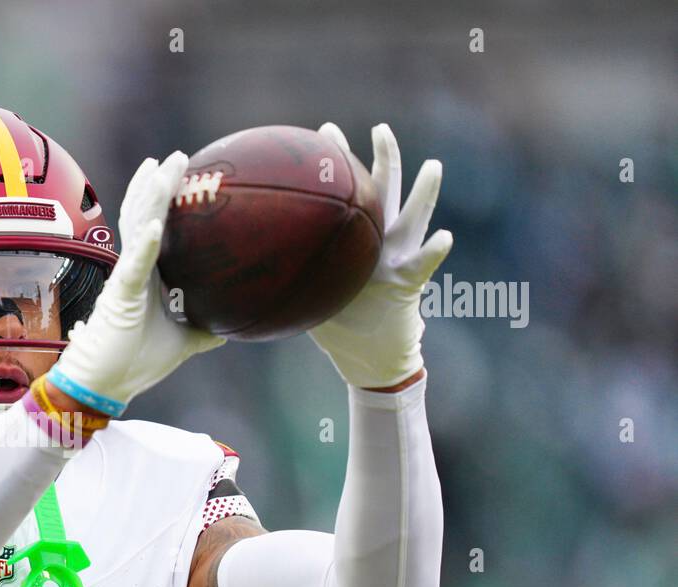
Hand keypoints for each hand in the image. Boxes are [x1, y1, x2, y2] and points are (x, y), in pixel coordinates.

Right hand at [49, 152, 225, 415]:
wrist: (101, 386)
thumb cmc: (133, 364)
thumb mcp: (181, 345)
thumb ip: (203, 332)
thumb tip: (230, 330)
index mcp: (147, 277)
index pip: (154, 228)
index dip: (163, 200)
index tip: (181, 174)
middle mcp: (134, 270)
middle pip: (144, 216)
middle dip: (159, 184)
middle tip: (178, 156)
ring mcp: (124, 279)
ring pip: (136, 228)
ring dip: (151, 197)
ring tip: (163, 168)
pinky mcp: (119, 296)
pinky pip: (134, 266)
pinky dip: (144, 245)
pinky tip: (154, 225)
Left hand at [309, 123, 452, 388]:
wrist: (370, 361)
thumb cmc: (339, 328)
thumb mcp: (312, 293)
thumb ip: (290, 273)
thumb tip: (241, 263)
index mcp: (358, 242)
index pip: (348, 194)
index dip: (339, 164)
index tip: (322, 134)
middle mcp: (380, 244)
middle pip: (384, 192)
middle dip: (382, 159)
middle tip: (378, 127)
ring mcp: (398, 261)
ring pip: (413, 219)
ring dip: (424, 194)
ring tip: (433, 167)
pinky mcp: (409, 285)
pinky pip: (423, 266)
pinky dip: (432, 252)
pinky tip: (443, 238)